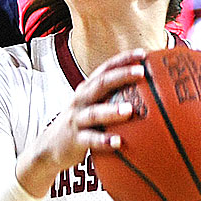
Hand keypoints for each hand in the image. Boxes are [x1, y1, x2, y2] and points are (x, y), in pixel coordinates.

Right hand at [16, 49, 144, 194]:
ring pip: (94, 113)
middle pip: (101, 84)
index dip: (123, 59)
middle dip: (121, 76)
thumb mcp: (95, 106)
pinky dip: (103, 141)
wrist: (50, 147)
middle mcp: (81, 100)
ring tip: (129, 110)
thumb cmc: (82, 124)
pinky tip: (118, 142)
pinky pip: (90, 140)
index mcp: (88, 88)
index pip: (106, 69)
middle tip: (141, 72)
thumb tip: (151, 95)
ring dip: (111, 111)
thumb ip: (115, 98)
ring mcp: (77, 119)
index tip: (143, 54)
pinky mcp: (74, 140)